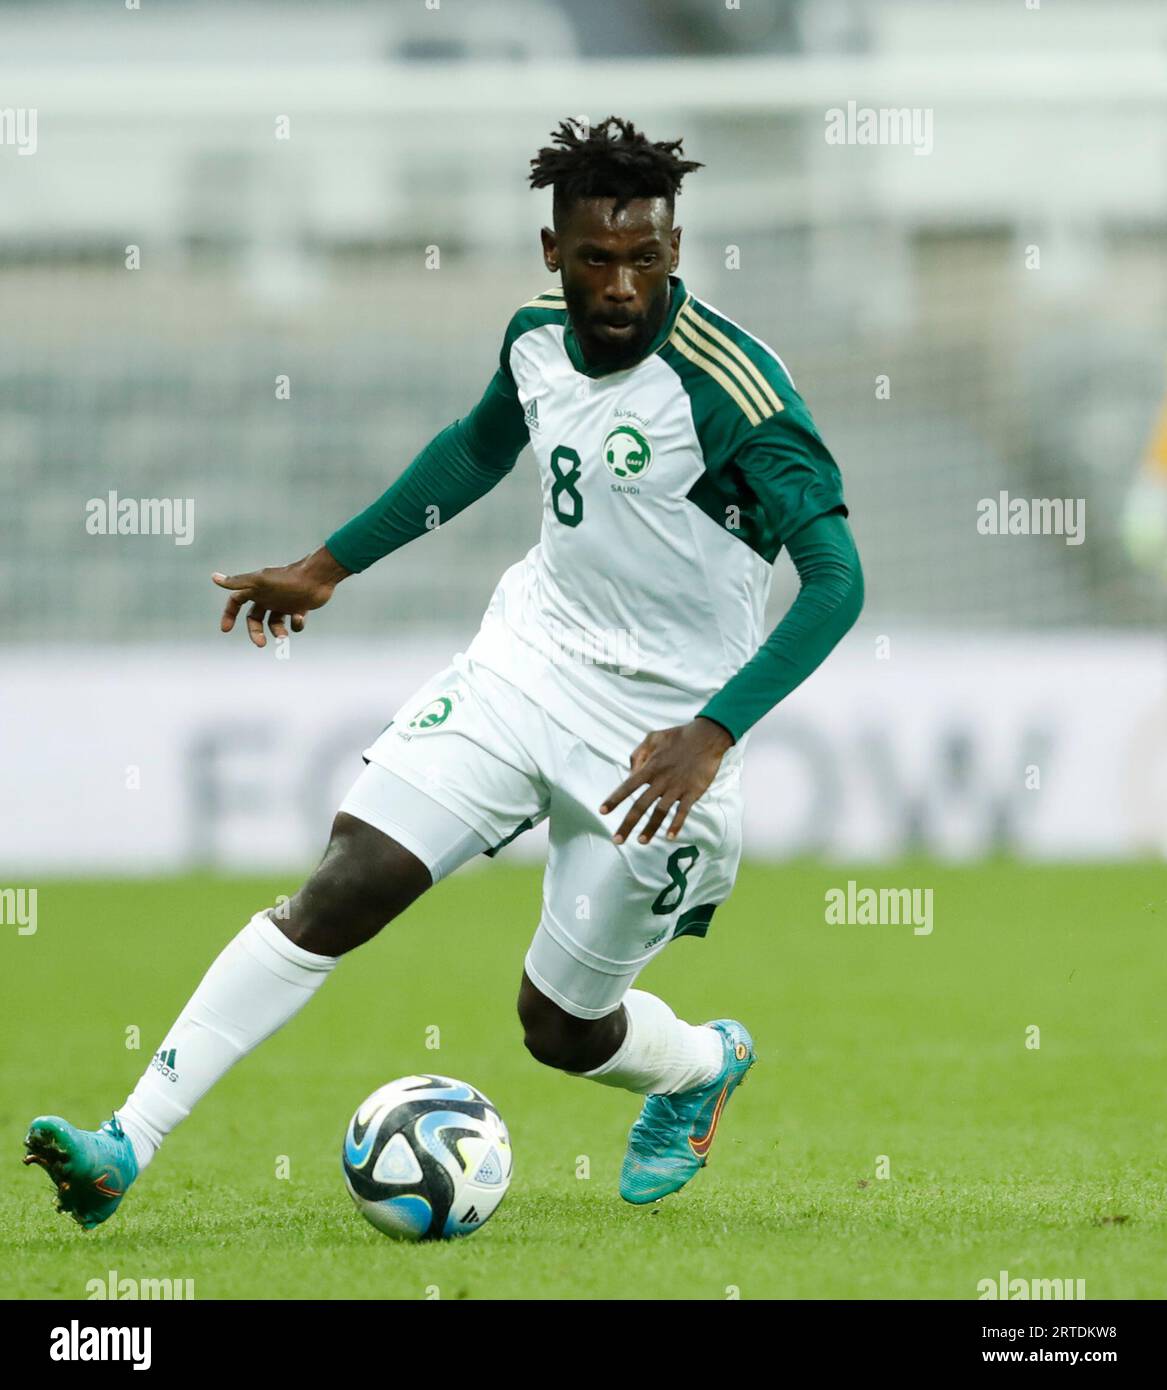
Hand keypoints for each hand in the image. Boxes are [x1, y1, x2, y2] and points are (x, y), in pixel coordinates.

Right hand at [212, 546, 349, 647]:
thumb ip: (238, 582)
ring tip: (283, 637)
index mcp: (256, 589)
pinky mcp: (300, 608)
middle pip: (254, 619)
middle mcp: (268, 596)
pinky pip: (294, 624)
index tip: (226, 629)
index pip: (235, 601)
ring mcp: (284, 603)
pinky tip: (300, 616)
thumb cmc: (288, 579)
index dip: (229, 614)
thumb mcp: (261, 582)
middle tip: (261, 643)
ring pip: (274, 624)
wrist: (318, 577)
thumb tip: (213, 577)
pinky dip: (297, 624)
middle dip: (256, 632)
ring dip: (278, 632)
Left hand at [600, 717, 734, 845]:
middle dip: (627, 824)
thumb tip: (630, 773)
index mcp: (649, 768)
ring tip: (641, 841)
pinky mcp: (692, 792)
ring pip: (660, 812)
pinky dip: (676, 824)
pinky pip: (683, 811)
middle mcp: (660, 780)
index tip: (602, 811)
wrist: (706, 737)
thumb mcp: (652, 738)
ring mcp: (677, 787)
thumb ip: (637, 755)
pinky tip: (669, 837)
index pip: (627, 786)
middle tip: (617, 840)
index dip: (614, 799)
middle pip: (640, 805)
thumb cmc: (677, 737)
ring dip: (650, 828)